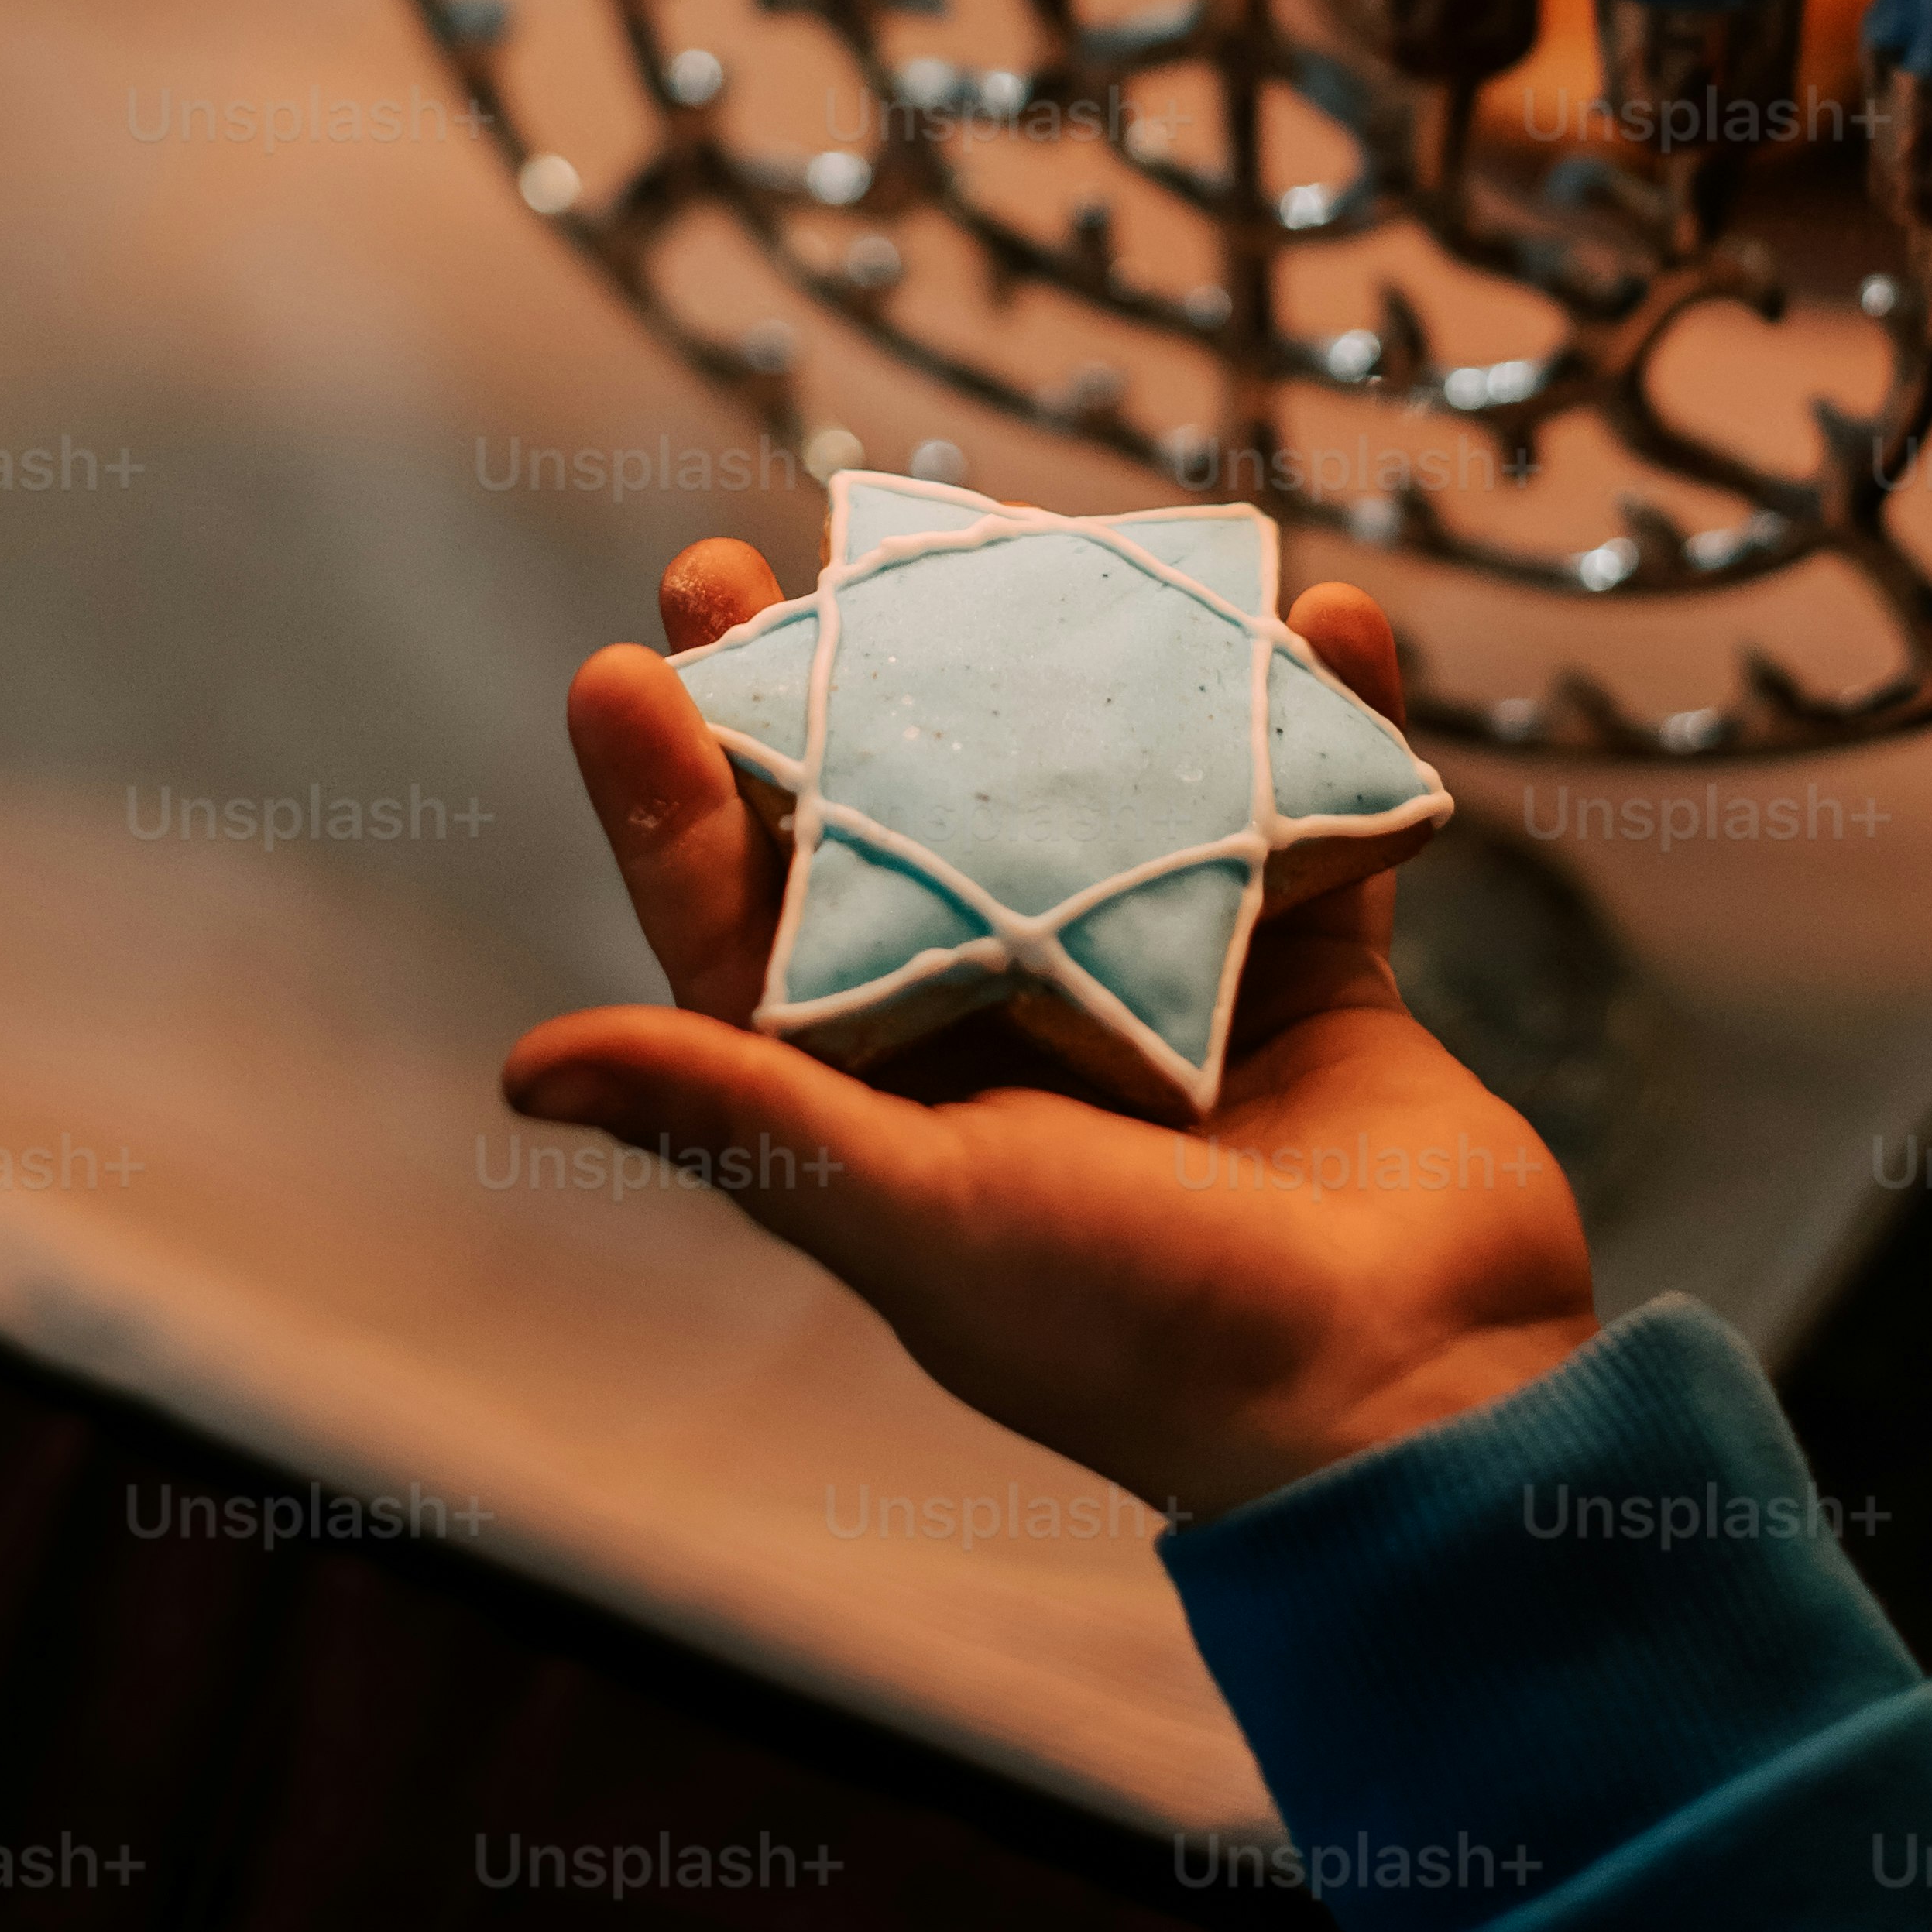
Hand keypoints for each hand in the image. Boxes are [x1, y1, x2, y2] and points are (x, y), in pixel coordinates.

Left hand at [503, 539, 1595, 1521]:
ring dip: (1077, 664)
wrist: (1407, 1403)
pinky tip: (1325, 615)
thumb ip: (745, 1114)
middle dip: (833, 687)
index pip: (747, 926)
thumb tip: (524, 1064)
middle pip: (899, 822)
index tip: (625, 659)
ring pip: (1101, 789)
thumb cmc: (1143, 1332)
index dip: (677, 796)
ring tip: (1029, 528)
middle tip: (760, 552)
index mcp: (894, 1103)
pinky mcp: (1312, 979)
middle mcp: (1014, 1034)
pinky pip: (1309, 815)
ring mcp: (1170, 994)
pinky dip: (1326, 715)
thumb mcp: (921, 1216)